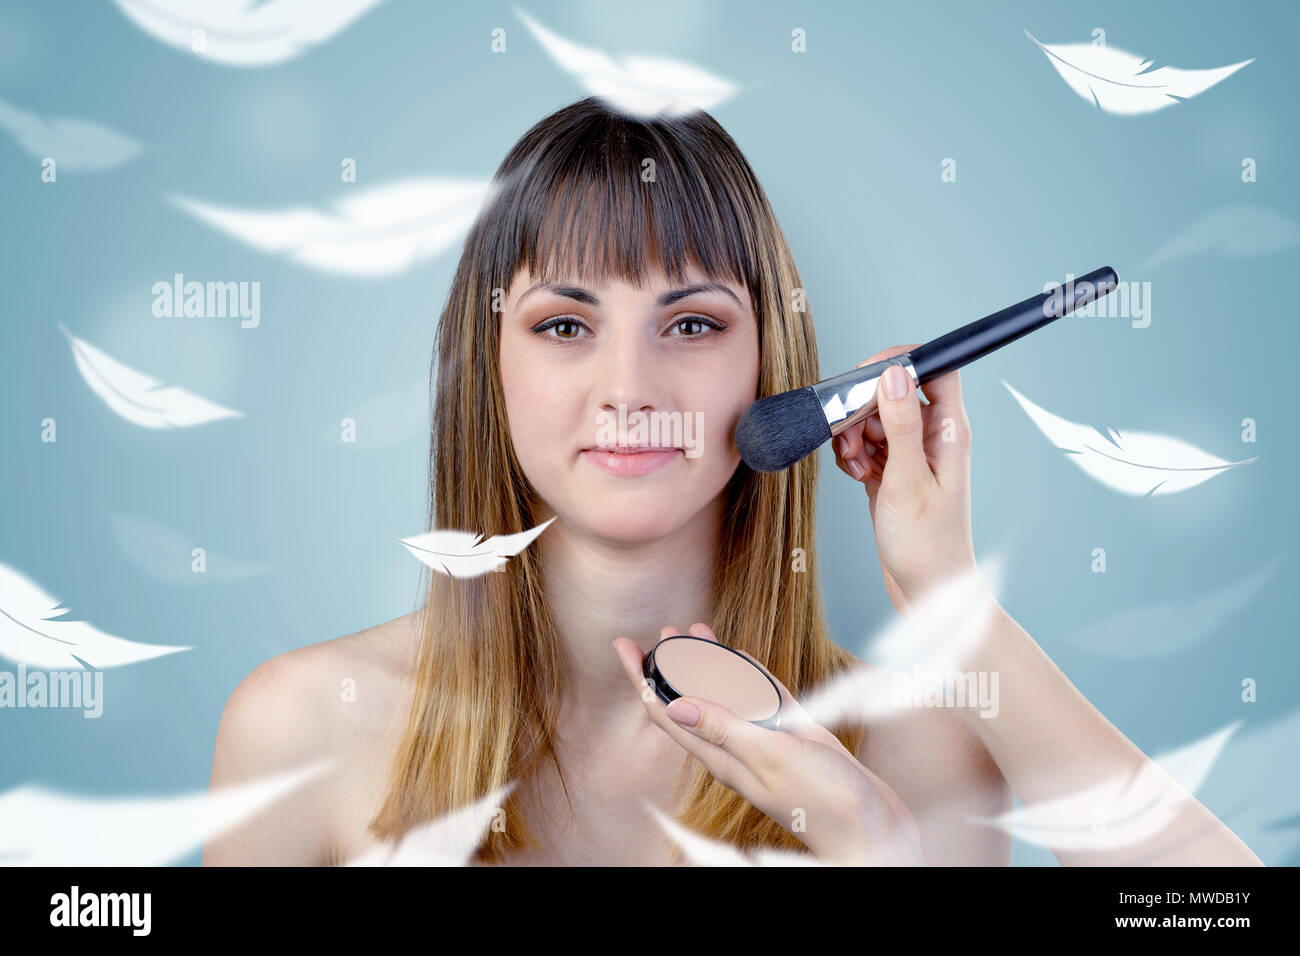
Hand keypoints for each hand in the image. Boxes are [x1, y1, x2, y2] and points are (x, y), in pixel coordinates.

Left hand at [613, 623, 924, 865]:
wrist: (873, 829)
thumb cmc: (825, 801)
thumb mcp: (772, 757)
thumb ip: (727, 729)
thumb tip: (676, 706)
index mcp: (723, 756)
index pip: (667, 713)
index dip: (641, 678)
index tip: (621, 646)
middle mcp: (737, 748)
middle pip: (691, 699)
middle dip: (670, 666)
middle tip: (658, 632)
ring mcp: (764, 742)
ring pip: (726, 695)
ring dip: (707, 664)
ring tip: (693, 632)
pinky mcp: (793, 736)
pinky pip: (762, 698)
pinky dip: (746, 674)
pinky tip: (739, 656)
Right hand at [831, 345, 979, 612]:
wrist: (927, 591)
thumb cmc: (927, 545)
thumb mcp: (908, 481)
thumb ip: (902, 424)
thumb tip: (896, 373)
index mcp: (949, 432)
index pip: (935, 369)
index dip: (901, 362)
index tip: (866, 376)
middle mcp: (933, 438)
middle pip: (894, 393)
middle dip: (864, 408)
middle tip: (852, 436)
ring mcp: (913, 455)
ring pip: (876, 419)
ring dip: (855, 434)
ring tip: (856, 463)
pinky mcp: (894, 472)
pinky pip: (867, 445)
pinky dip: (855, 455)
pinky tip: (857, 475)